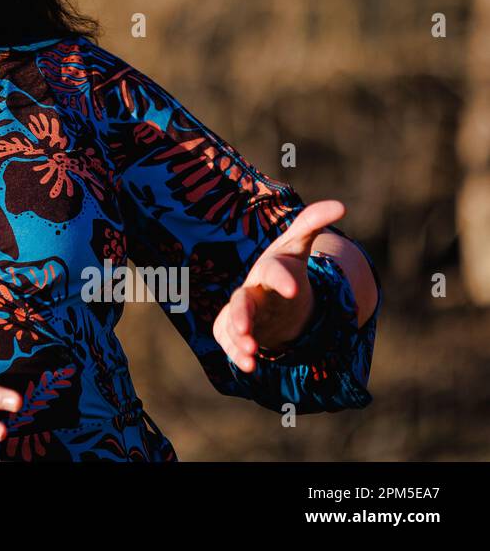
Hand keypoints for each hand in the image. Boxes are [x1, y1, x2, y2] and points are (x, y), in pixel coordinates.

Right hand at [213, 199, 344, 372]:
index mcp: (270, 270)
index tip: (295, 289)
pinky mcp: (235, 331)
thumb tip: (340, 205)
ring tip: (251, 352)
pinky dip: (238, 355)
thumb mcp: (298, 248)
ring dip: (239, 338)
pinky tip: (251, 367)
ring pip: (233, 324)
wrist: (271, 296)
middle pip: (242, 300)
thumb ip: (312, 224)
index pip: (274, 271)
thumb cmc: (285, 270)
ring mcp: (242, 312)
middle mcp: (251, 291)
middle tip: (246, 329)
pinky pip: (232, 343)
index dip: (282, 279)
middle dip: (242, 313)